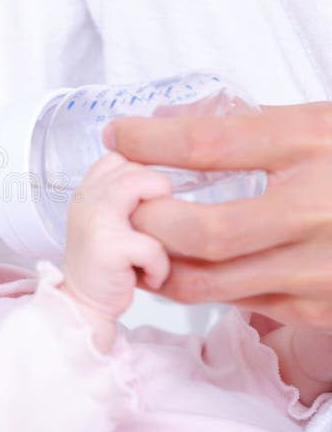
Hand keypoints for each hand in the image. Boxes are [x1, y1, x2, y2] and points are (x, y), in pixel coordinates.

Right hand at [61, 152, 170, 349]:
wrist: (82, 308)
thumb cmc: (104, 267)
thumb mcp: (107, 222)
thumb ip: (126, 197)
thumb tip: (169, 181)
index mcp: (87, 190)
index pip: (120, 157)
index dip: (142, 173)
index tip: (148, 203)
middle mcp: (86, 199)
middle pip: (136, 167)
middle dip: (159, 194)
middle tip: (158, 226)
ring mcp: (95, 220)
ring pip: (144, 186)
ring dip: (164, 217)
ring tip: (156, 243)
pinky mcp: (109, 247)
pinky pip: (153, 242)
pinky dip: (160, 264)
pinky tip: (150, 275)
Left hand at [104, 102, 331, 328]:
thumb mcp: (317, 123)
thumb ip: (244, 124)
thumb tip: (164, 122)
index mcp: (316, 145)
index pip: (212, 144)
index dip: (151, 141)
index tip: (119, 135)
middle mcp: (320, 210)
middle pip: (203, 230)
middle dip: (147, 218)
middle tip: (125, 202)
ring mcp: (321, 268)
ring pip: (208, 281)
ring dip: (158, 260)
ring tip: (139, 238)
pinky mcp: (318, 308)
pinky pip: (236, 301)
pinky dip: (197, 282)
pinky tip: (182, 262)